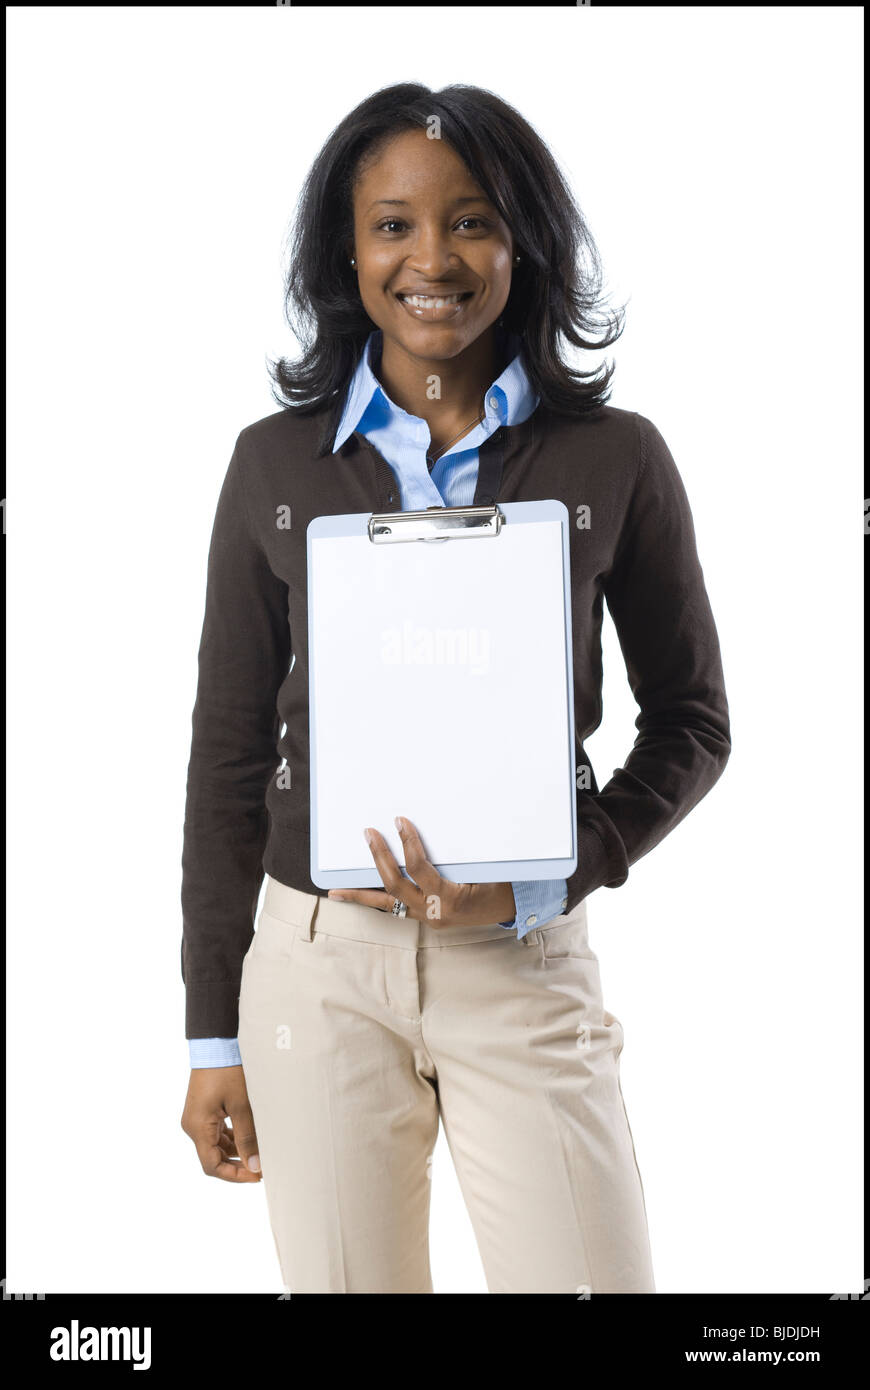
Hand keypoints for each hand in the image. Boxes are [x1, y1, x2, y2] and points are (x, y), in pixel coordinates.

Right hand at [181, 1065, 261, 1182]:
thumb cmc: (227, 1070)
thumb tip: (255, 1166)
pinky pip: (215, 1132)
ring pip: (215, 1146)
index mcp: (198, 1127)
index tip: (256, 1176)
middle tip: (261, 1166)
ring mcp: (196, 1118)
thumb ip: (247, 1137)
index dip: (235, 1175)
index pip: (212, 1166)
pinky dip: (231, 1138)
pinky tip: (248, 1137)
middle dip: (237, 1165)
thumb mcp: (241, 1105)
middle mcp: (192, 1126)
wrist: (215, 1043)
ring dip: (235, 1152)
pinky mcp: (202, 1110)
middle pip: (213, 1158)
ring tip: (259, 1152)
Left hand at [327, 815, 515, 927]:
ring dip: (361, 894)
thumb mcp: (484, 867)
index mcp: (451, 899)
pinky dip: (375, 901)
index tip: (400, 821)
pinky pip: (394, 909)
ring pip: (387, 904)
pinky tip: (356, 896)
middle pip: (396, 885)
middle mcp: (434, 912)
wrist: (508, 909)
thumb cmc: (500, 883)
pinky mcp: (423, 919)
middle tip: (369, 834)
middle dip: (379, 858)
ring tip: (336, 890)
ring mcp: (427, 918)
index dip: (409, 844)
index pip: (421, 868)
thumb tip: (440, 824)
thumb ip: (460, 853)